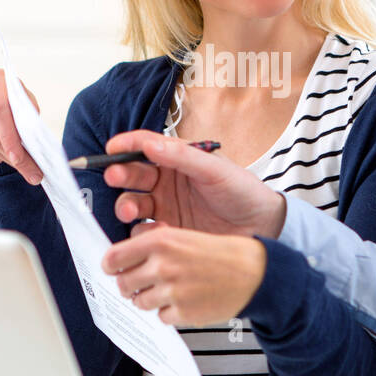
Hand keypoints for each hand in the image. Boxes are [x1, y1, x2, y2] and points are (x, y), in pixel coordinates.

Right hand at [0, 68, 43, 183]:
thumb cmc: (16, 104)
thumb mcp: (26, 105)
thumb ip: (29, 120)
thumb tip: (35, 148)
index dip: (9, 137)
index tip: (19, 159)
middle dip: (13, 155)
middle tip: (32, 173)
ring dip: (5, 158)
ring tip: (22, 167)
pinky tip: (0, 157)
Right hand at [101, 130, 286, 237]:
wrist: (263, 227)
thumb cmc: (244, 192)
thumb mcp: (215, 170)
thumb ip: (183, 156)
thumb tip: (150, 144)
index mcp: (178, 159)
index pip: (145, 146)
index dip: (126, 145)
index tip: (112, 148)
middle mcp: (168, 181)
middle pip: (133, 175)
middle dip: (120, 175)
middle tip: (115, 178)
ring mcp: (166, 206)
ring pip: (132, 203)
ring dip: (126, 205)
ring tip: (131, 211)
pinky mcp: (168, 231)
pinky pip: (144, 231)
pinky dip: (142, 231)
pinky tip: (157, 231)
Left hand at [102, 224, 266, 324]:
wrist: (254, 272)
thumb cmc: (220, 253)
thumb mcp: (183, 236)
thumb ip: (153, 245)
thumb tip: (123, 258)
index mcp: (160, 242)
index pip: (114, 258)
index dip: (110, 266)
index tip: (112, 268)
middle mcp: (163, 266)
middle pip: (123, 284)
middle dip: (129, 285)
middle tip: (142, 282)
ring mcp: (172, 291)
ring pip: (140, 302)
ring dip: (149, 299)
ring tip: (169, 290)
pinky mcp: (183, 313)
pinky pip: (161, 317)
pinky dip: (169, 311)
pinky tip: (185, 300)